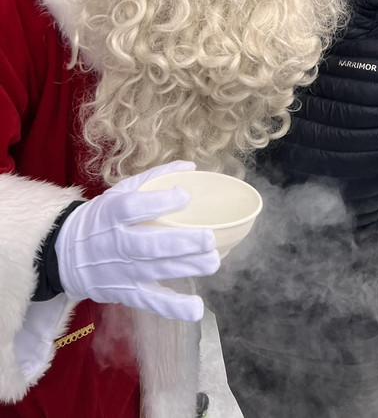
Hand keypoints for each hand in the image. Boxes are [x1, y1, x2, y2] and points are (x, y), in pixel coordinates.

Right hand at [55, 161, 219, 320]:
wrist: (66, 254)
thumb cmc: (103, 217)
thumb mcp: (120, 191)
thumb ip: (154, 178)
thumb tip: (190, 168)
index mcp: (112, 214)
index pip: (133, 207)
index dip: (159, 202)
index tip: (185, 195)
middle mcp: (117, 244)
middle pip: (149, 245)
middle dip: (181, 243)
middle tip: (209, 238)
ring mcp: (122, 272)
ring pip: (155, 271)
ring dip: (186, 268)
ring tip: (213, 262)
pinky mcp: (126, 293)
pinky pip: (151, 302)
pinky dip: (173, 308)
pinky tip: (196, 308)